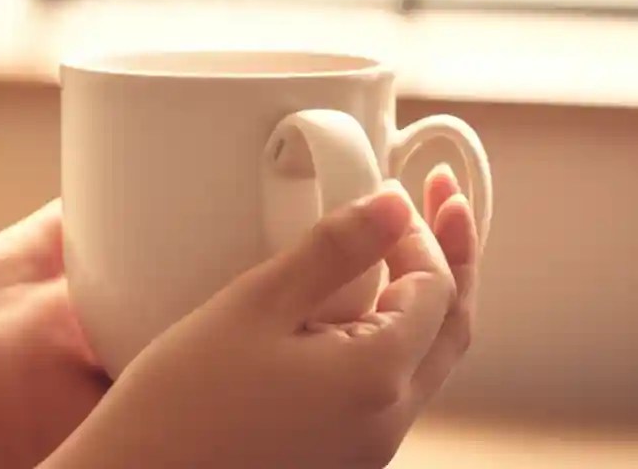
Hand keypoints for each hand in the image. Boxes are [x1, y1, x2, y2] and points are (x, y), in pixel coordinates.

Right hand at [45, 168, 478, 468]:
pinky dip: (391, 335)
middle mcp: (386, 423)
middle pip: (451, 329)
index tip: (394, 195)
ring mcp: (366, 448)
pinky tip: (358, 308)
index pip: (437, 289)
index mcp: (377, 378)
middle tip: (448, 203)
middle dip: (456, 260)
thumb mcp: (255, 306)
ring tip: (407, 246)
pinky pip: (387, 388)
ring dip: (426, 298)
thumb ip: (332, 251)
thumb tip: (394, 206)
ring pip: (423, 361)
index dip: (426, 234)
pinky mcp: (338, 457)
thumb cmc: (182, 403)